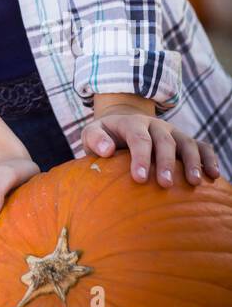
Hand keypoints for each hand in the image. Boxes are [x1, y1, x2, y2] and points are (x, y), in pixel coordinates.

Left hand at [81, 103, 221, 186]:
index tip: (138, 178)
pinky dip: (209, 159)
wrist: (123, 125)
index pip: (138, 138)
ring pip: (186, 142)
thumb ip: (95, 139)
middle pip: (164, 141)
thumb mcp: (92, 133)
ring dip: (192, 161)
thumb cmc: (105, 137)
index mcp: (132, 123)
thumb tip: (106, 150)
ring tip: (194, 182)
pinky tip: (214, 176)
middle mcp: (155, 125)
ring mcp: (173, 132)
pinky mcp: (184, 141)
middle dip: (166, 162)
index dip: (140, 157)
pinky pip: (201, 146)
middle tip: (165, 184)